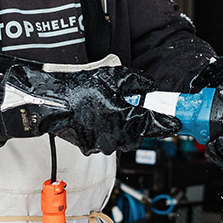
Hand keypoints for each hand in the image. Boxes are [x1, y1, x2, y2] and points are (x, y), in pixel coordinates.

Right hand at [0, 54, 180, 154]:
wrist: (47, 101)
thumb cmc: (77, 87)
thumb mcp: (112, 75)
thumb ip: (136, 81)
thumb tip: (149, 85)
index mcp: (125, 117)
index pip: (154, 125)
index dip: (166, 125)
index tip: (175, 125)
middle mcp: (116, 135)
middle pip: (136, 134)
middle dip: (137, 124)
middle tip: (128, 109)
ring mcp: (101, 144)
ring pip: (119, 139)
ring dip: (118, 128)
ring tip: (105, 111)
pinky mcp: (89, 148)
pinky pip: (102, 142)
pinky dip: (102, 132)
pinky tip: (94, 118)